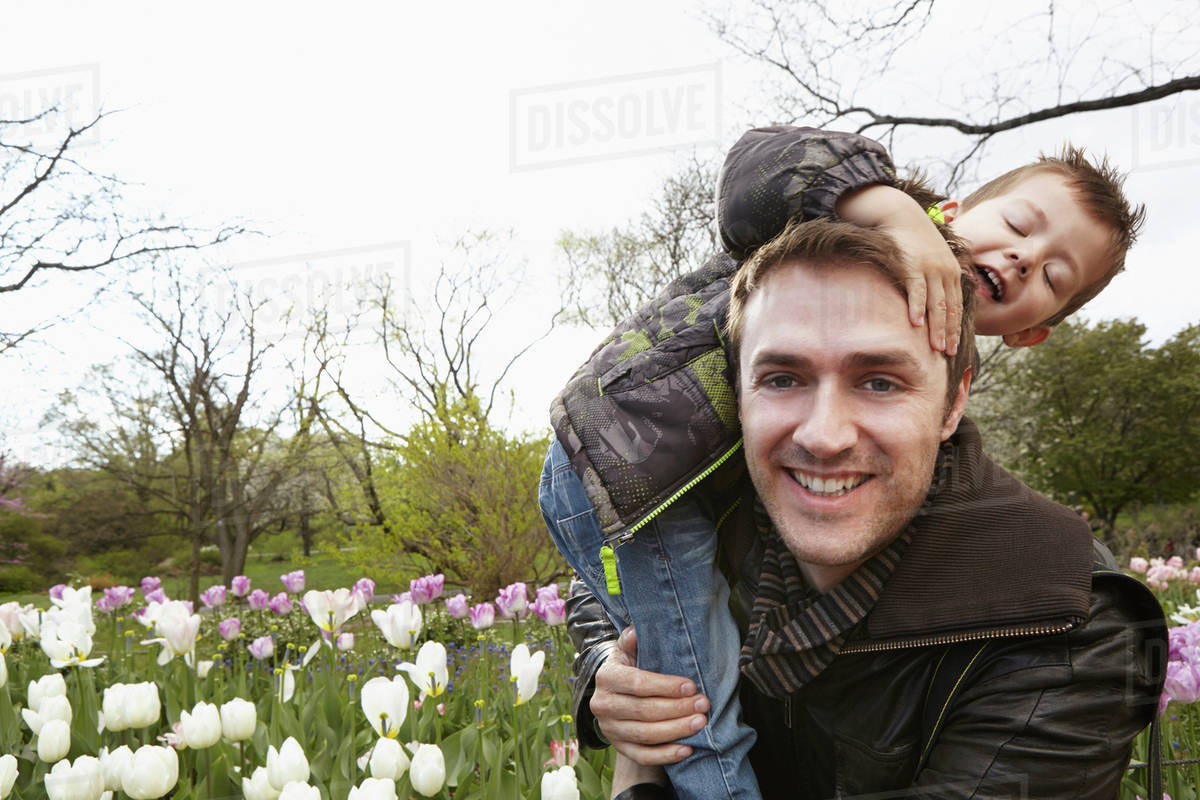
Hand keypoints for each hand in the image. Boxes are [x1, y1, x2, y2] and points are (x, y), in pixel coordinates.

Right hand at [589, 627, 710, 765]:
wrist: (615, 694)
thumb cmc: (629, 667)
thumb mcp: (627, 650)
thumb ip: (632, 641)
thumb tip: (636, 631)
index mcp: (606, 677)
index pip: (637, 683)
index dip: (665, 686)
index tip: (691, 685)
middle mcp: (603, 705)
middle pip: (643, 711)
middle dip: (677, 708)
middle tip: (703, 704)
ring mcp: (610, 729)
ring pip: (645, 735)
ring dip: (676, 730)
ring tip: (701, 722)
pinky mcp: (620, 748)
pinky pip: (643, 756)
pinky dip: (666, 755)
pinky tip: (688, 749)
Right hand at [836, 184, 963, 354]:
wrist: (899, 213)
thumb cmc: (912, 238)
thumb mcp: (931, 256)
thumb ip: (936, 276)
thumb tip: (932, 299)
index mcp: (951, 271)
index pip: (958, 305)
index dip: (956, 327)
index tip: (955, 347)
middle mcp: (945, 271)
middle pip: (950, 308)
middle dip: (950, 333)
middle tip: (949, 354)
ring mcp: (929, 268)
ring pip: (937, 303)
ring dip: (937, 327)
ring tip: (936, 348)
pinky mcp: (912, 264)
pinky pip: (916, 290)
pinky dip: (918, 308)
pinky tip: (916, 325)